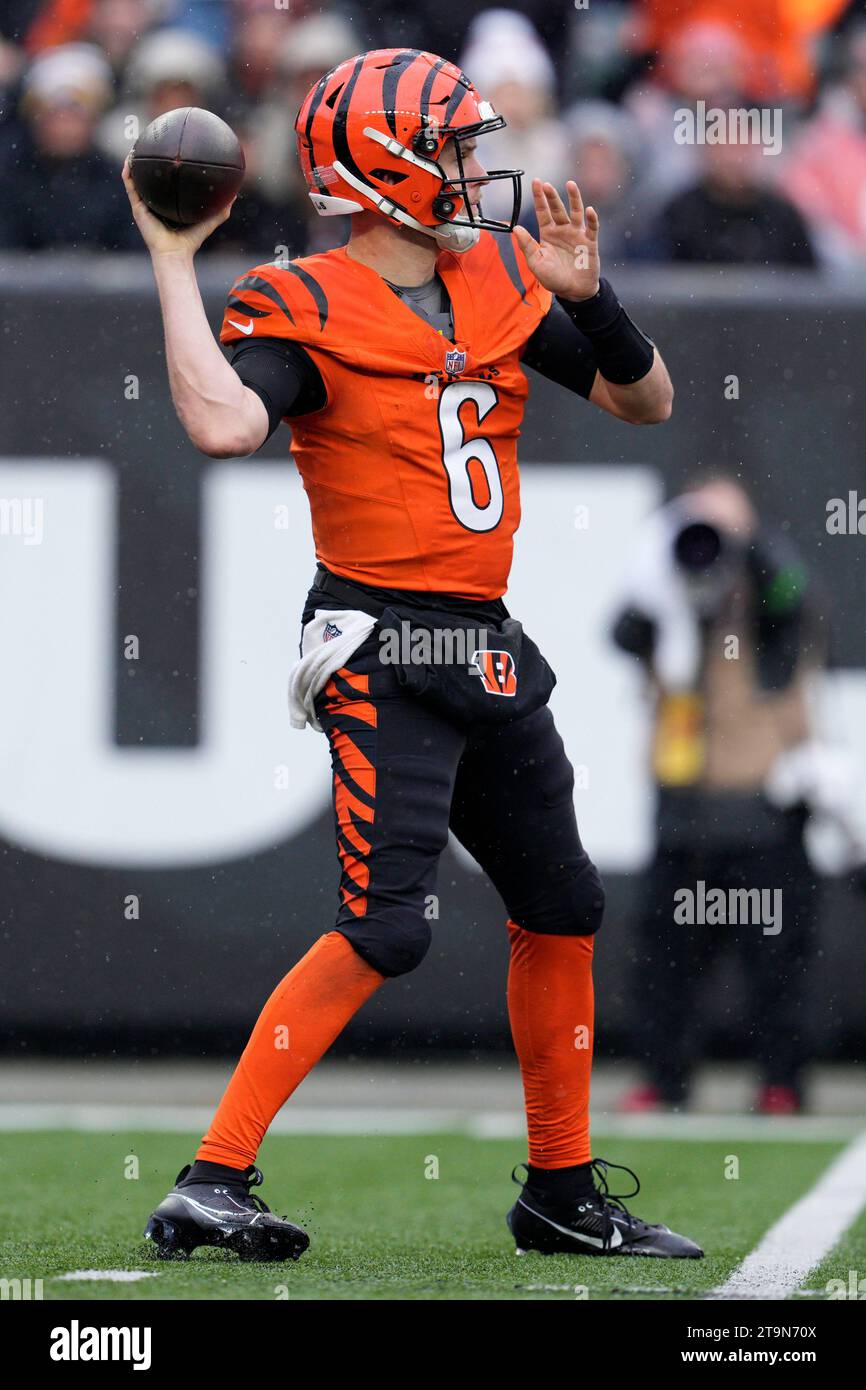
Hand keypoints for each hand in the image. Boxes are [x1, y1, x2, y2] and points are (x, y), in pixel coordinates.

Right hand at [122, 154, 235, 259]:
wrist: (175, 253)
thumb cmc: (191, 241)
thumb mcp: (209, 220)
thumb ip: (222, 209)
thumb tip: (235, 194)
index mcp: (168, 204)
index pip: (166, 183)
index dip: (166, 168)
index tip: (170, 151)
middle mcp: (154, 202)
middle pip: (149, 178)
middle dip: (148, 161)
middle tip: (152, 142)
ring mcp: (143, 204)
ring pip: (135, 178)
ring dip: (134, 161)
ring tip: (136, 145)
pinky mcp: (137, 207)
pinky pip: (130, 185)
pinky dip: (128, 171)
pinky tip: (130, 159)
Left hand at [514, 179, 599, 301]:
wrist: (573, 292)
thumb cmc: (553, 278)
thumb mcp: (536, 264)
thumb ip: (527, 246)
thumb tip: (515, 228)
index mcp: (548, 234)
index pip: (543, 212)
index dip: (539, 197)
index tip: (535, 182)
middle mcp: (562, 230)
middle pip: (557, 208)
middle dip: (552, 196)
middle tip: (546, 184)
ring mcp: (576, 234)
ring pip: (576, 212)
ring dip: (574, 198)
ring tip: (570, 184)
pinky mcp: (589, 242)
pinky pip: (591, 227)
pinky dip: (591, 219)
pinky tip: (589, 210)